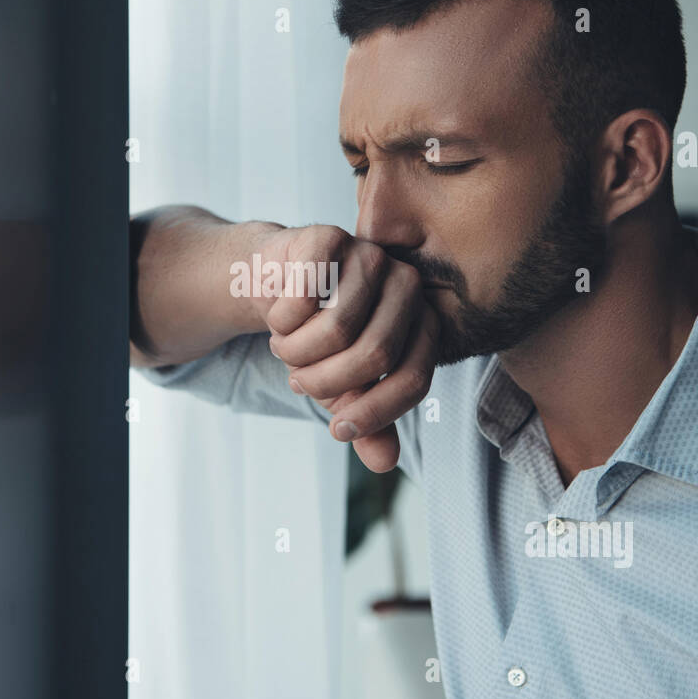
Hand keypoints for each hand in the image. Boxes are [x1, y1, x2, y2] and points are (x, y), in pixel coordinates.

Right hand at [251, 224, 438, 472]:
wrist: (275, 287)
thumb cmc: (318, 338)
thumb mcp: (344, 389)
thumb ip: (368, 425)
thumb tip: (385, 462)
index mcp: (422, 324)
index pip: (414, 379)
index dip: (374, 413)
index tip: (339, 429)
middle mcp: (406, 285)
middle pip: (376, 354)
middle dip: (326, 382)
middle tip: (300, 381)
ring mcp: (370, 255)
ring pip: (337, 327)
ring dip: (297, 352)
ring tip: (287, 349)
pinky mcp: (330, 236)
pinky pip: (306, 295)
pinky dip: (282, 320)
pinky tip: (278, 316)